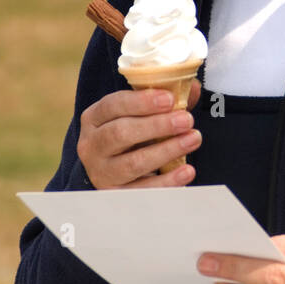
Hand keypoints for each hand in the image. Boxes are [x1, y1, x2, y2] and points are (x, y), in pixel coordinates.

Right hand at [77, 80, 202, 187]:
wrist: (114, 170)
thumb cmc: (132, 133)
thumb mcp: (139, 114)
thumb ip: (164, 99)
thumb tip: (192, 88)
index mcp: (94, 118)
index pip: (113, 105)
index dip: (141, 101)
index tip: (169, 99)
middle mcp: (91, 146)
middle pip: (120, 134)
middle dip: (156, 126)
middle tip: (186, 119)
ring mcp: (101, 172)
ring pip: (133, 163)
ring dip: (166, 150)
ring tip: (193, 139)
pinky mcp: (116, 194)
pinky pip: (143, 190)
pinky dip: (167, 181)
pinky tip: (187, 171)